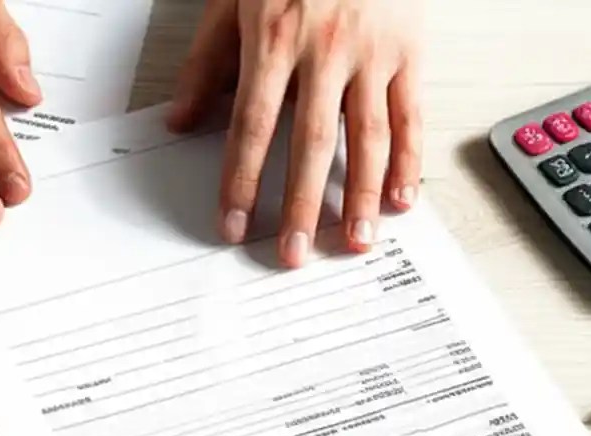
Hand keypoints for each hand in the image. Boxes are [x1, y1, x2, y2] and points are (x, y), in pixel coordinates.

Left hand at [168, 0, 423, 267]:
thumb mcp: (232, 1)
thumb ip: (206, 63)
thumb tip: (179, 122)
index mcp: (273, 39)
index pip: (252, 126)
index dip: (242, 181)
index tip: (234, 225)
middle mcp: (325, 49)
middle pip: (310, 143)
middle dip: (302, 205)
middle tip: (294, 254)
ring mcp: (372, 51)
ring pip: (367, 136)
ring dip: (362, 196)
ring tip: (355, 242)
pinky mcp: (409, 49)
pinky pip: (411, 114)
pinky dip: (409, 160)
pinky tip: (401, 199)